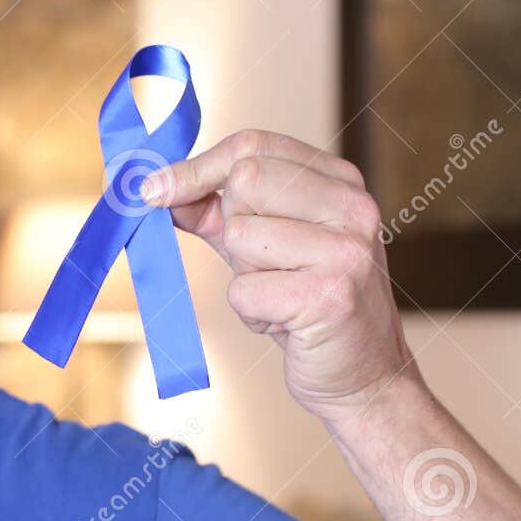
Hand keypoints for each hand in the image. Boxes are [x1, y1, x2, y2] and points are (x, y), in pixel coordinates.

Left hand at [139, 129, 419, 423]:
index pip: (253, 146)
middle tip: (265, 264)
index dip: (196, 167)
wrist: (365, 374)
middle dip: (233, 228)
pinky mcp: (330, 297)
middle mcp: (352, 207)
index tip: (155, 190)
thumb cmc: (309, 305)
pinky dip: (252, 312)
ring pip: (240, 237)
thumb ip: (217, 212)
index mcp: (340, 182)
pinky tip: (286, 322)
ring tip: (282, 296)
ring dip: (245, 277)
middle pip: (244, 182)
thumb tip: (158, 189)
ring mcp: (346, 250)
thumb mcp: (264, 246)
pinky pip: (244, 290)